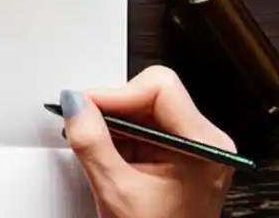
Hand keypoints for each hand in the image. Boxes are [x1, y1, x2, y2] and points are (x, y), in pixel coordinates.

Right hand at [62, 66, 235, 217]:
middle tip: (82, 121)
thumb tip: (74, 103)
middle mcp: (204, 143)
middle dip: (111, 108)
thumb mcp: (116, 190)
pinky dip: (119, 136)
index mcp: (203, 145)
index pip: (159, 88)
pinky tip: (105, 152)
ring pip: (144, 110)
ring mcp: (193, 149)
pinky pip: (144, 129)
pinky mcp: (177, 157)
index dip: (115, 94)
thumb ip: (92, 141)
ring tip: (92, 141)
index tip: (84, 105)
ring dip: (112, 122)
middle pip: (151, 95)